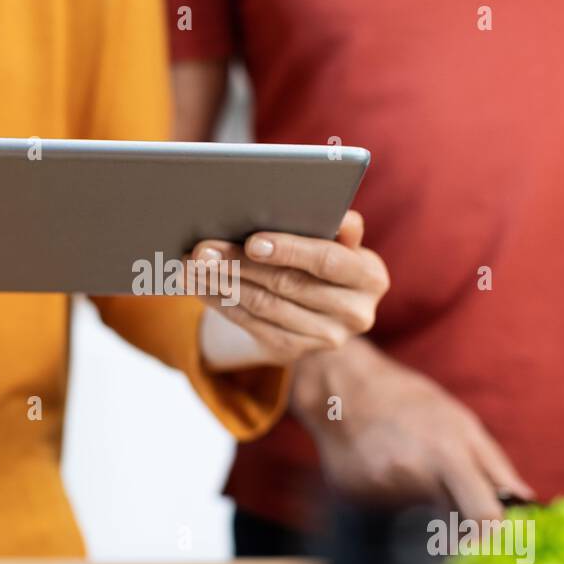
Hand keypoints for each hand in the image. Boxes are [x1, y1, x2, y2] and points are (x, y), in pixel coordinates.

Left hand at [192, 211, 389, 368]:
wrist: (321, 303)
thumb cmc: (325, 253)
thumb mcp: (338, 237)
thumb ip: (334, 224)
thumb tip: (329, 211)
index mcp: (370, 277)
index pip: (329, 262)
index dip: (291, 250)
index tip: (253, 241)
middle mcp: (354, 314)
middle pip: (288, 285)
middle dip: (240, 264)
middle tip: (203, 248)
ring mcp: (324, 338)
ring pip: (263, 305)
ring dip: (222, 282)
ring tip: (193, 263)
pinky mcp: (293, 351)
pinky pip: (251, 324)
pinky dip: (221, 302)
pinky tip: (199, 285)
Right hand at [291, 339, 534, 520]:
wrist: (343, 390)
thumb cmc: (411, 403)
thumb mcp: (462, 422)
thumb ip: (495, 466)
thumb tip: (527, 503)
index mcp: (447, 454)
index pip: (484, 517)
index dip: (493, 531)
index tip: (495, 534)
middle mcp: (412, 476)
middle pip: (452, 531)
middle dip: (460, 529)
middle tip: (456, 514)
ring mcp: (380, 490)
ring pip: (418, 526)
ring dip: (423, 516)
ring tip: (412, 480)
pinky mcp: (355, 499)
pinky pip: (387, 518)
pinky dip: (394, 508)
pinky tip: (387, 480)